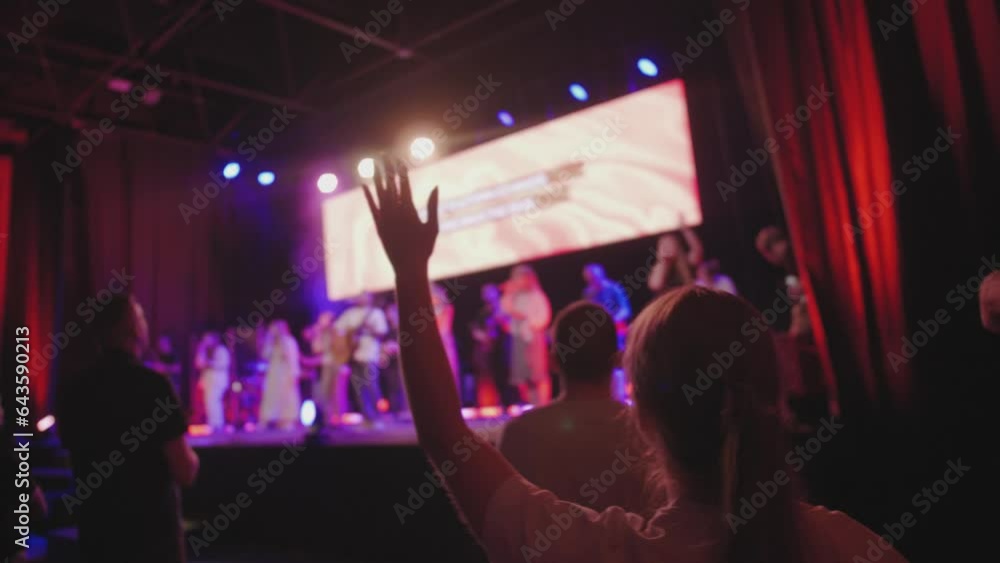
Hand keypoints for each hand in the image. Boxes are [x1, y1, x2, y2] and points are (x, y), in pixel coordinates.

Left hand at [363, 157, 439, 276]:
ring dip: (376, 177)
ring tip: (373, 163)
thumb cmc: (424, 248)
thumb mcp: (433, 227)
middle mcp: (395, 212)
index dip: (401, 169)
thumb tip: (435, 186)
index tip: (399, 158)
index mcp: (410, 210)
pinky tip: (363, 184)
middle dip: (388, 168)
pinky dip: (367, 195)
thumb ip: (433, 205)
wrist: (408, 267)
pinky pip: (371, 206)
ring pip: (379, 192)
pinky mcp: (378, 226)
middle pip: (390, 184)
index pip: (404, 184)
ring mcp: (385, 218)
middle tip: (384, 154)